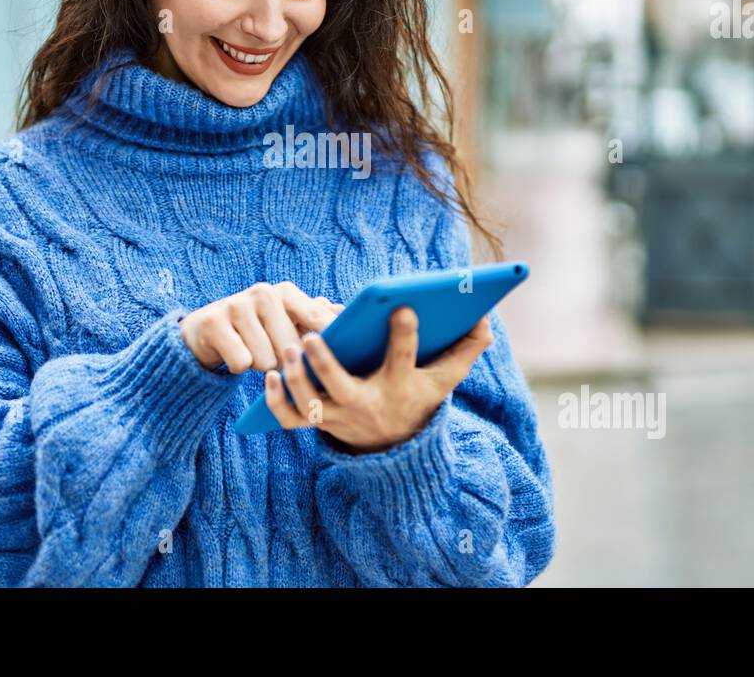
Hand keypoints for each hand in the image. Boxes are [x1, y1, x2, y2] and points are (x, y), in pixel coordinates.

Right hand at [180, 282, 341, 373]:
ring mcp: (237, 305)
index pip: (316, 318)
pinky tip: (233, 354)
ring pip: (266, 360)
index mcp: (286, 292)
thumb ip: (317, 318)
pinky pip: (241, 362)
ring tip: (251, 351)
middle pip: (291, 348)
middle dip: (284, 361)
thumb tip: (347, 314)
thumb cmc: (259, 329)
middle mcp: (263, 292)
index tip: (333, 354)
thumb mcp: (287, 322)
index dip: (326, 341)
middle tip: (272, 352)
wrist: (208, 330)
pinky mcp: (213, 322)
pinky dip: (238, 366)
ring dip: (260, 365)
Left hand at [263, 307, 493, 452]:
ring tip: (286, 350)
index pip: (404, 359)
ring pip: (311, 403)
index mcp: (400, 385)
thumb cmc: (419, 396)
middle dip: (326, 364)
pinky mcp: (318, 424)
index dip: (405, 335)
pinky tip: (268, 377)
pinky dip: (277, 402)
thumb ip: (468, 348)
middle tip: (311, 337)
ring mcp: (339, 416)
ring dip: (296, 378)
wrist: (397, 447)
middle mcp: (367, 403)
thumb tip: (485, 318)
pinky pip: (292, 419)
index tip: (403, 307)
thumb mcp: (445, 377)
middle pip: (343, 388)